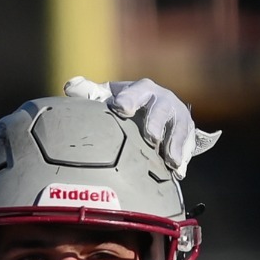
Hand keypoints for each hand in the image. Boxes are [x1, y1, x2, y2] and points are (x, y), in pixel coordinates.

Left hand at [64, 76, 221, 178]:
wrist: (157, 110)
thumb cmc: (127, 104)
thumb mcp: (109, 96)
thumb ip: (90, 93)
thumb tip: (71, 86)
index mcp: (142, 90)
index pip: (137, 92)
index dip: (130, 99)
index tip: (120, 108)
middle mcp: (163, 101)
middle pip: (161, 110)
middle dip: (156, 122)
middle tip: (150, 137)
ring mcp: (177, 118)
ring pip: (179, 129)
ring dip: (175, 145)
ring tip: (171, 161)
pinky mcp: (187, 135)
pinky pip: (188, 147)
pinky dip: (184, 160)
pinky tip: (179, 173)